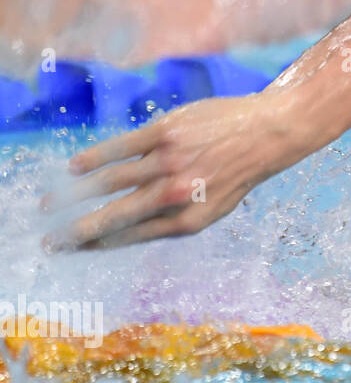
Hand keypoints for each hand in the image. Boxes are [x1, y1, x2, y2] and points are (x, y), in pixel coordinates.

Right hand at [43, 92, 296, 249]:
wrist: (269, 134)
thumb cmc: (238, 171)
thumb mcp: (213, 207)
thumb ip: (175, 217)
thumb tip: (132, 228)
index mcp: (188, 221)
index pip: (131, 237)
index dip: (97, 245)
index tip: (72, 248)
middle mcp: (176, 194)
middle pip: (114, 216)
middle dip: (77, 231)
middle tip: (49, 240)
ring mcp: (169, 162)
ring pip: (110, 182)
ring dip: (74, 195)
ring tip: (50, 204)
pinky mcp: (165, 133)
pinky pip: (120, 148)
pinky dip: (93, 159)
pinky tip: (75, 168)